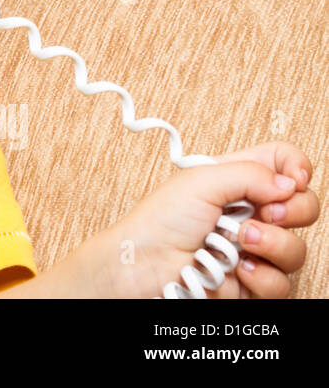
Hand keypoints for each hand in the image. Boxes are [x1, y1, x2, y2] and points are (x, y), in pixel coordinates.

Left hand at [86, 141, 316, 297]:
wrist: (145, 264)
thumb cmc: (159, 220)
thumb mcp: (201, 180)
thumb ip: (250, 174)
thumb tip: (290, 185)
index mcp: (238, 181)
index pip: (283, 164)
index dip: (296, 168)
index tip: (294, 179)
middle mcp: (250, 213)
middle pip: (303, 206)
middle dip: (293, 210)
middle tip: (266, 213)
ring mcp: (254, 249)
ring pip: (296, 249)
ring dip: (272, 244)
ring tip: (240, 241)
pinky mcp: (253, 282)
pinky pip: (282, 284)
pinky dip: (262, 277)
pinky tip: (238, 269)